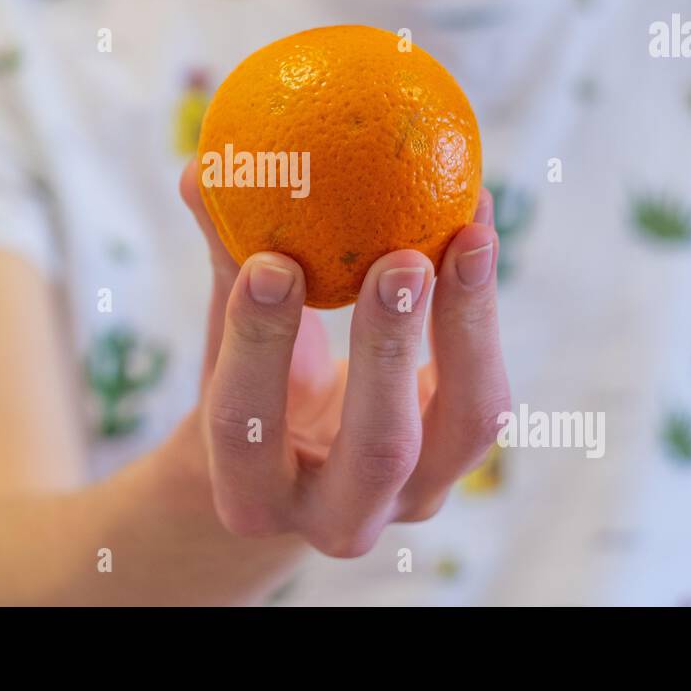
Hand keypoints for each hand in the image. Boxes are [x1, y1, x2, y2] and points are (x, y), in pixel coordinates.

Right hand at [179, 162, 509, 557]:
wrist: (298, 470)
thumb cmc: (250, 392)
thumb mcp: (222, 342)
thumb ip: (221, 264)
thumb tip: (202, 172)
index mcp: (251, 495)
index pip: (246, 425)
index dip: (258, 345)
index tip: (271, 261)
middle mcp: (340, 518)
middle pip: (376, 450)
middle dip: (390, 354)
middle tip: (400, 258)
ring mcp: (415, 497)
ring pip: (463, 427)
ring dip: (467, 328)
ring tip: (468, 234)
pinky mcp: (463, 462)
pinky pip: (488, 388)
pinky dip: (485, 308)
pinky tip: (477, 226)